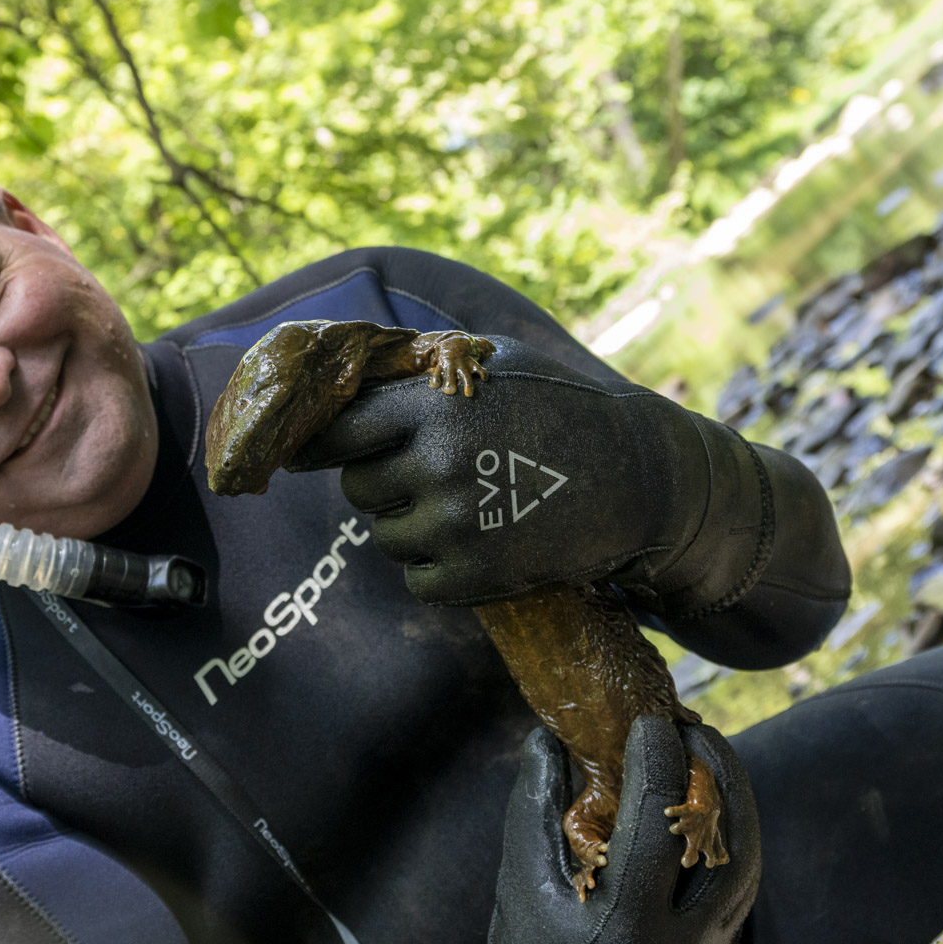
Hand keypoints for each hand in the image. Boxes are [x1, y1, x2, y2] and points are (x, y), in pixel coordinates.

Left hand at [291, 338, 770, 613]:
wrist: (643, 478)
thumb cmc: (564, 406)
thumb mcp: (497, 363)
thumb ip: (423, 368)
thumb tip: (346, 369)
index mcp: (434, 405)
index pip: (339, 432)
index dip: (315, 446)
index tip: (299, 456)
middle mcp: (438, 463)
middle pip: (358, 489)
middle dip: (381, 482)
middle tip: (425, 473)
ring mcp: (457, 523)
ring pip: (386, 536)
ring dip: (410, 524)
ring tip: (464, 503)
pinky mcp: (477, 575)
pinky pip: (416, 580)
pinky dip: (435, 567)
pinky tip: (474, 540)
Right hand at [466, 716, 761, 943]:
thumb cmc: (532, 941)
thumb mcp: (522, 873)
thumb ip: (535, 801)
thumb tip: (547, 737)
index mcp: (623, 920)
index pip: (654, 821)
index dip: (655, 761)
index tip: (647, 723)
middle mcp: (678, 941)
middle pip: (725, 845)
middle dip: (717, 775)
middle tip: (695, 731)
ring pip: (744, 863)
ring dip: (735, 800)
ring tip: (709, 756)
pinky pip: (741, 882)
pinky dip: (733, 832)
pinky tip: (712, 800)